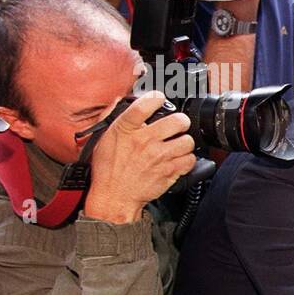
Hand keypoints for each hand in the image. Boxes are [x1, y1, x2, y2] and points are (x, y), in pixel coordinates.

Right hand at [83, 93, 196, 223]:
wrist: (115, 196)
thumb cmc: (108, 170)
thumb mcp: (103, 139)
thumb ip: (113, 117)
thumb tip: (120, 100)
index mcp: (125, 130)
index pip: (145, 105)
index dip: (156, 97)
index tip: (159, 99)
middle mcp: (144, 141)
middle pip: (177, 121)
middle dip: (180, 121)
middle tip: (177, 125)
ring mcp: (159, 157)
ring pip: (187, 140)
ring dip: (184, 142)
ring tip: (177, 145)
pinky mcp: (169, 171)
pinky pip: (190, 159)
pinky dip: (187, 159)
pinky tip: (178, 159)